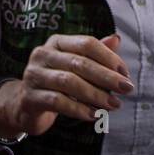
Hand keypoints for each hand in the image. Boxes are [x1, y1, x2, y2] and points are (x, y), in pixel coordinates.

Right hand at [0, 34, 131, 137]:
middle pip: (79, 63)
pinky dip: (79, 109)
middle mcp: (42, 54)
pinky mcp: (30, 97)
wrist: (26, 105)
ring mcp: (33, 75)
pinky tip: (95, 115)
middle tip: (127, 89)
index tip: (126, 73)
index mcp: (57, 42)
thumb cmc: (57, 82)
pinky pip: (58, 102)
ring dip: (96, 95)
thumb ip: (95, 53)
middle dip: (107, 77)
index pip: (86, 43)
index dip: (109, 57)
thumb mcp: (76, 66)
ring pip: (69, 82)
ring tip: (114, 104)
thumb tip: (116, 39)